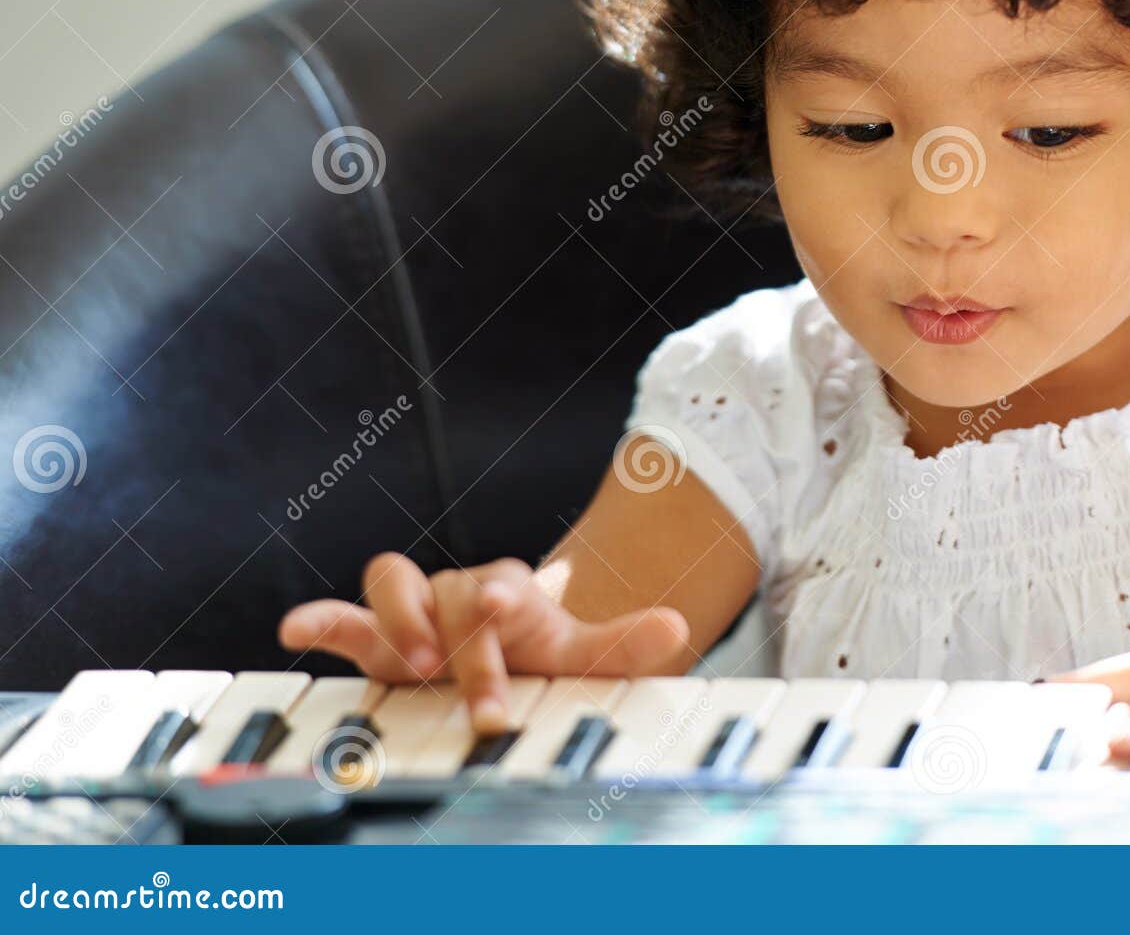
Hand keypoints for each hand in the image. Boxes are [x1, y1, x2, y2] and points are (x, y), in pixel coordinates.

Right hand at [278, 553, 690, 733]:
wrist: (499, 645)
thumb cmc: (534, 650)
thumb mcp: (579, 656)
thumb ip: (621, 645)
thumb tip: (676, 629)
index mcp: (507, 592)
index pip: (502, 586)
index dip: (501, 597)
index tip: (506, 606)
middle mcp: (457, 592)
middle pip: (452, 598)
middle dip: (467, 651)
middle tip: (485, 706)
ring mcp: (414, 611)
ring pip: (392, 582)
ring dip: (398, 618)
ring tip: (409, 661)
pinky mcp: (375, 637)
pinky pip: (342, 619)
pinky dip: (319, 620)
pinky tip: (294, 629)